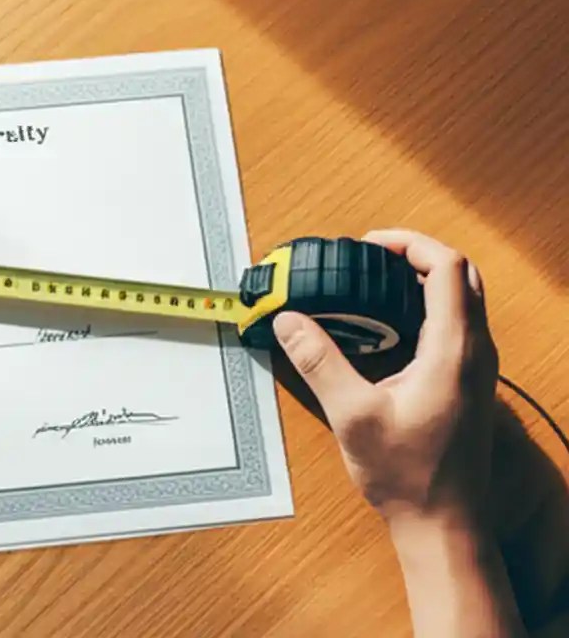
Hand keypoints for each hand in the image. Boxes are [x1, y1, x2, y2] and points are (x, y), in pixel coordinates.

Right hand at [272, 229, 498, 526]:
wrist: (443, 522)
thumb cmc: (407, 474)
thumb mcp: (352, 415)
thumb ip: (319, 361)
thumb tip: (289, 321)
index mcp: (454, 350)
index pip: (447, 268)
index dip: (409, 244)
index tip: (368, 245)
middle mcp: (476, 352)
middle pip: (462, 276)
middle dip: (418, 255)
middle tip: (372, 257)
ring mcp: (478, 368)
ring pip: (464, 300)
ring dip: (425, 280)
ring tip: (376, 283)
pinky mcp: (471, 384)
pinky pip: (459, 325)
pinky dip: (429, 307)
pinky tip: (390, 325)